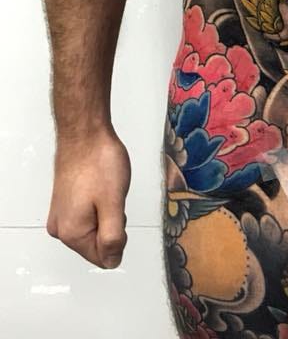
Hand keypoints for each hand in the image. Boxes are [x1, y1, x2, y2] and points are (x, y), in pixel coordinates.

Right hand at [46, 126, 130, 268]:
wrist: (84, 133)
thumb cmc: (99, 164)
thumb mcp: (113, 204)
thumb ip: (113, 237)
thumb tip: (112, 261)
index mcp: (72, 234)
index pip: (103, 258)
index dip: (119, 237)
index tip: (117, 211)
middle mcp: (61, 228)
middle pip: (98, 243)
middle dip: (112, 223)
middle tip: (113, 197)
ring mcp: (61, 214)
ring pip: (95, 227)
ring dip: (106, 212)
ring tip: (106, 188)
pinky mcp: (64, 201)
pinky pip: (88, 214)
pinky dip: (99, 203)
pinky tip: (99, 186)